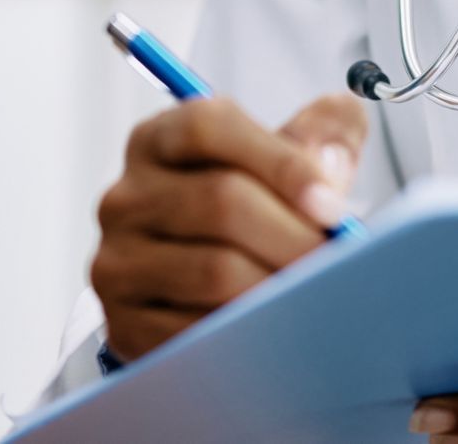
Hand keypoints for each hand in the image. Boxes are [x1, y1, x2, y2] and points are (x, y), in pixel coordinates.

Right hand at [88, 90, 365, 361]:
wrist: (206, 289)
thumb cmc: (251, 209)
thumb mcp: (281, 158)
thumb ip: (322, 134)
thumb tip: (332, 156)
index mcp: (159, 140)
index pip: (208, 127)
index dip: (279, 161)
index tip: (331, 203)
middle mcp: (126, 197)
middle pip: (220, 200)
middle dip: (294, 232)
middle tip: (339, 257)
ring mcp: (118, 262)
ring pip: (214, 270)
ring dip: (278, 283)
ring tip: (318, 290)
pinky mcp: (124, 324)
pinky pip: (196, 330)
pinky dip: (248, 330)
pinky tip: (278, 325)